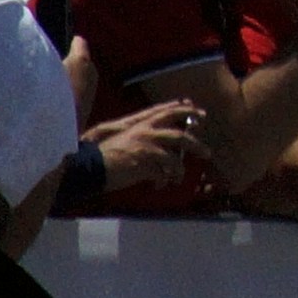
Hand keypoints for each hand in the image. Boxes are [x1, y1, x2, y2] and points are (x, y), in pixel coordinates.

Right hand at [89, 101, 211, 200]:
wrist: (89, 168)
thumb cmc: (105, 157)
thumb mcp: (126, 141)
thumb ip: (146, 140)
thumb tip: (165, 150)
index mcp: (141, 125)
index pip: (168, 112)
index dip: (187, 111)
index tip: (201, 113)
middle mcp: (145, 133)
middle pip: (179, 136)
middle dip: (196, 145)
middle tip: (207, 153)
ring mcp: (145, 148)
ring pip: (174, 159)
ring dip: (180, 170)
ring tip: (180, 178)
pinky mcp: (143, 164)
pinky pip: (162, 174)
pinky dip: (163, 181)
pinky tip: (158, 185)